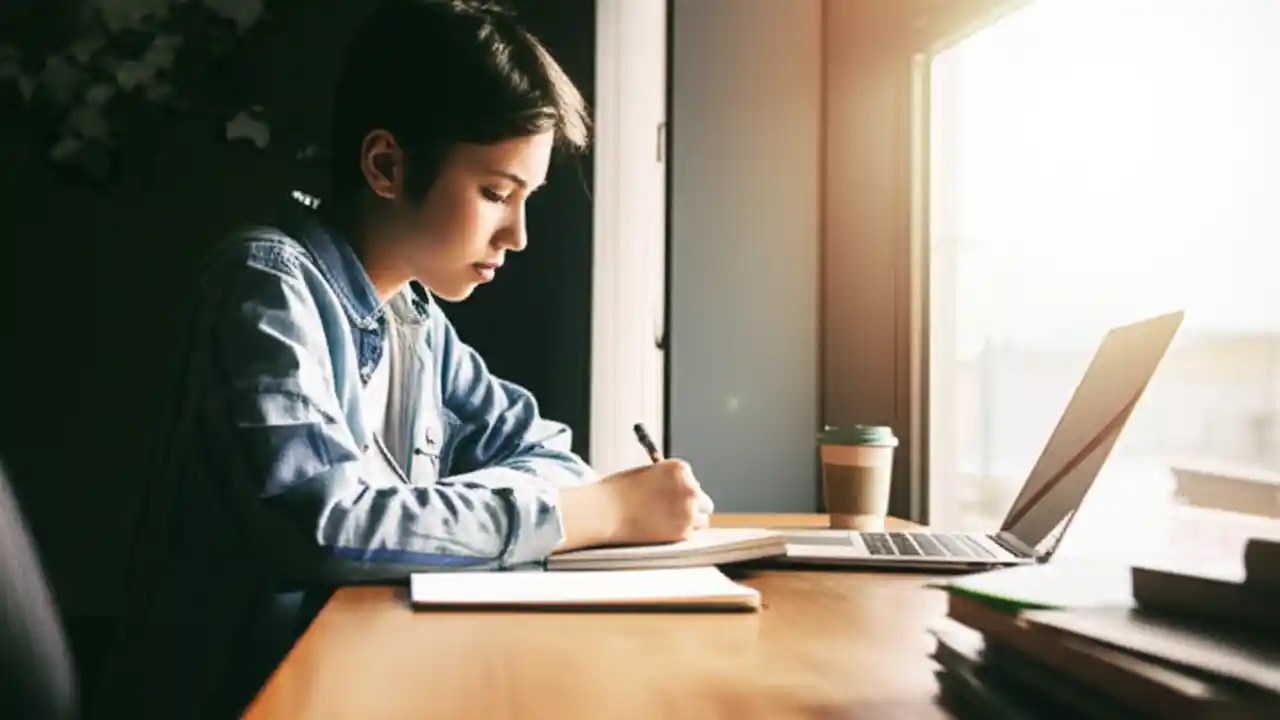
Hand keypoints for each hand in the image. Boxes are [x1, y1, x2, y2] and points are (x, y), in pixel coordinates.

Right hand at [599, 459, 713, 544]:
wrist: (605, 511)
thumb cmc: (618, 492)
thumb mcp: (646, 474)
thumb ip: (666, 482)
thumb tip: (677, 494)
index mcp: (679, 469)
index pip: (691, 480)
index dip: (681, 491)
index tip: (670, 498)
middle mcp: (689, 488)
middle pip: (703, 501)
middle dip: (691, 507)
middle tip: (675, 515)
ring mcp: (688, 511)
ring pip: (702, 520)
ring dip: (689, 523)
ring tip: (669, 525)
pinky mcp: (683, 532)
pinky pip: (690, 535)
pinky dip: (679, 535)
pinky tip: (662, 532)